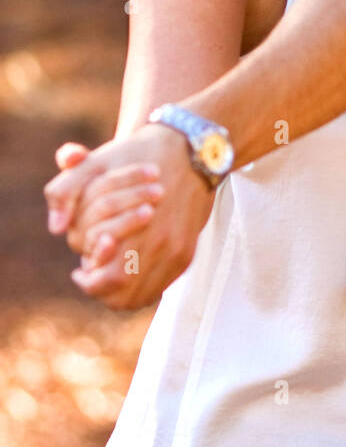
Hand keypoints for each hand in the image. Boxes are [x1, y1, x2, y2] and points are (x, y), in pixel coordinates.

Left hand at [44, 125, 215, 309]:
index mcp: (132, 227)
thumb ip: (64, 192)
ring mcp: (176, 251)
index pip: (103, 279)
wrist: (188, 150)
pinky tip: (132, 268)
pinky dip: (143, 285)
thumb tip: (56, 229)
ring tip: (110, 275)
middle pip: (122, 296)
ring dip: (122, 292)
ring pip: (142, 297)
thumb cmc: (136, 157)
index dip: (87, 280)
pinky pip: (162, 285)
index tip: (79, 272)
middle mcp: (158, 245)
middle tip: (93, 275)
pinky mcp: (187, 252)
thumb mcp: (93, 164)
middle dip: (102, 289)